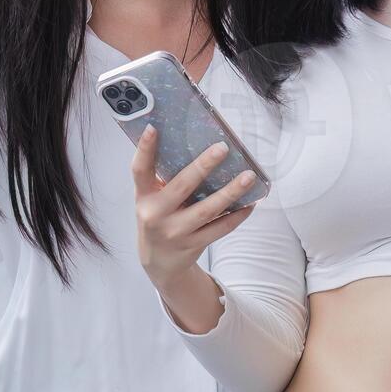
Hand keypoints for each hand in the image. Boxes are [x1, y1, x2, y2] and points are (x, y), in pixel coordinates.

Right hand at [129, 126, 257, 287]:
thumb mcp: (151, 199)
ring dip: (230, 192)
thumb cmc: (158, 219)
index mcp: (143, 197)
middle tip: (223, 147)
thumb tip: (195, 144)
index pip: (140, 170)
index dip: (145, 149)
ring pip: (207, 209)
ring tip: (249, 176)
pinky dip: (237, 216)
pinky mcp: (192, 245)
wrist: (159, 263)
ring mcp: (175, 232)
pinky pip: (220, 228)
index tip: (153, 128)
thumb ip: (163, 179)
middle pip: (182, 186)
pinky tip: (250, 203)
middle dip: (203, 165)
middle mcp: (155, 214)